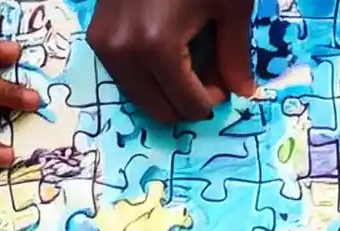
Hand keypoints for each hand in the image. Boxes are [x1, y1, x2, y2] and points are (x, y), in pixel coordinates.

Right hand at [87, 0, 254, 124]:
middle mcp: (122, 52)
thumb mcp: (229, 7)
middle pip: (161, 111)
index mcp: (157, 47)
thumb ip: (235, 56)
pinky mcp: (96, 35)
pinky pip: (126, 75)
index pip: (189, 105)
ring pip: (140, 97)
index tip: (224, 77)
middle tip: (207, 70)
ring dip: (167, 88)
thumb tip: (244, 93)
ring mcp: (104, 44)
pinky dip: (149, 72)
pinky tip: (167, 46)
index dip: (213, 99)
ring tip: (188, 54)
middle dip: (188, 99)